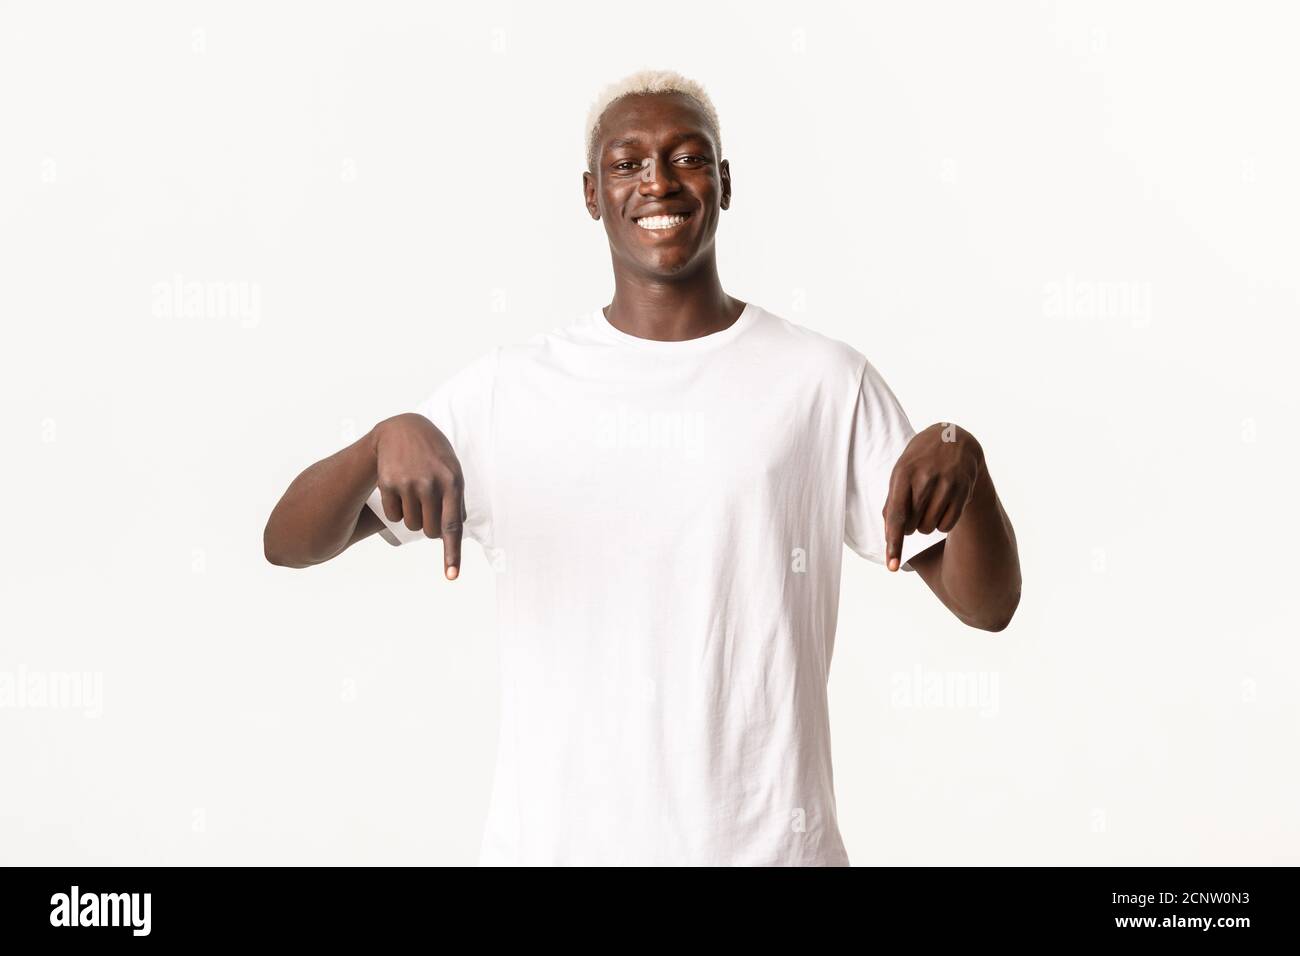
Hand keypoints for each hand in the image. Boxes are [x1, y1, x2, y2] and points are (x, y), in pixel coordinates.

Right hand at [372, 413, 466, 579]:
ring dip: (414, 517)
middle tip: (429, 506)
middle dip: (431, 527)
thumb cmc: (434, 455)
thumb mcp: (452, 471)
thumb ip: (455, 501)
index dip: (452, 553)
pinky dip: (397, 510)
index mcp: (453, 482)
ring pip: (412, 525)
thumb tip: (454, 533)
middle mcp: (431, 484)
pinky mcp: (388, 483)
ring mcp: (408, 483)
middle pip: (430, 531)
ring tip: (415, 491)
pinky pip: (393, 516)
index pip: (452, 526)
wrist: (403, 429)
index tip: (451, 576)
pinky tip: (399, 488)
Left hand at [883, 422, 982, 571]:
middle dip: (908, 525)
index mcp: (903, 474)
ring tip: (928, 502)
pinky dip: (941, 524)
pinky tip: (942, 506)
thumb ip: (893, 504)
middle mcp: (925, 479)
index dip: (893, 543)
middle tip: (914, 504)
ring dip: (925, 524)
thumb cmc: (919, 462)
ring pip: (929, 529)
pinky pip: (946, 526)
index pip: (896, 516)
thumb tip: (890, 534)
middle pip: (912, 527)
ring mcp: (946, 485)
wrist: (953, 440)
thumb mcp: (900, 474)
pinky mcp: (963, 491)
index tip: (892, 567)